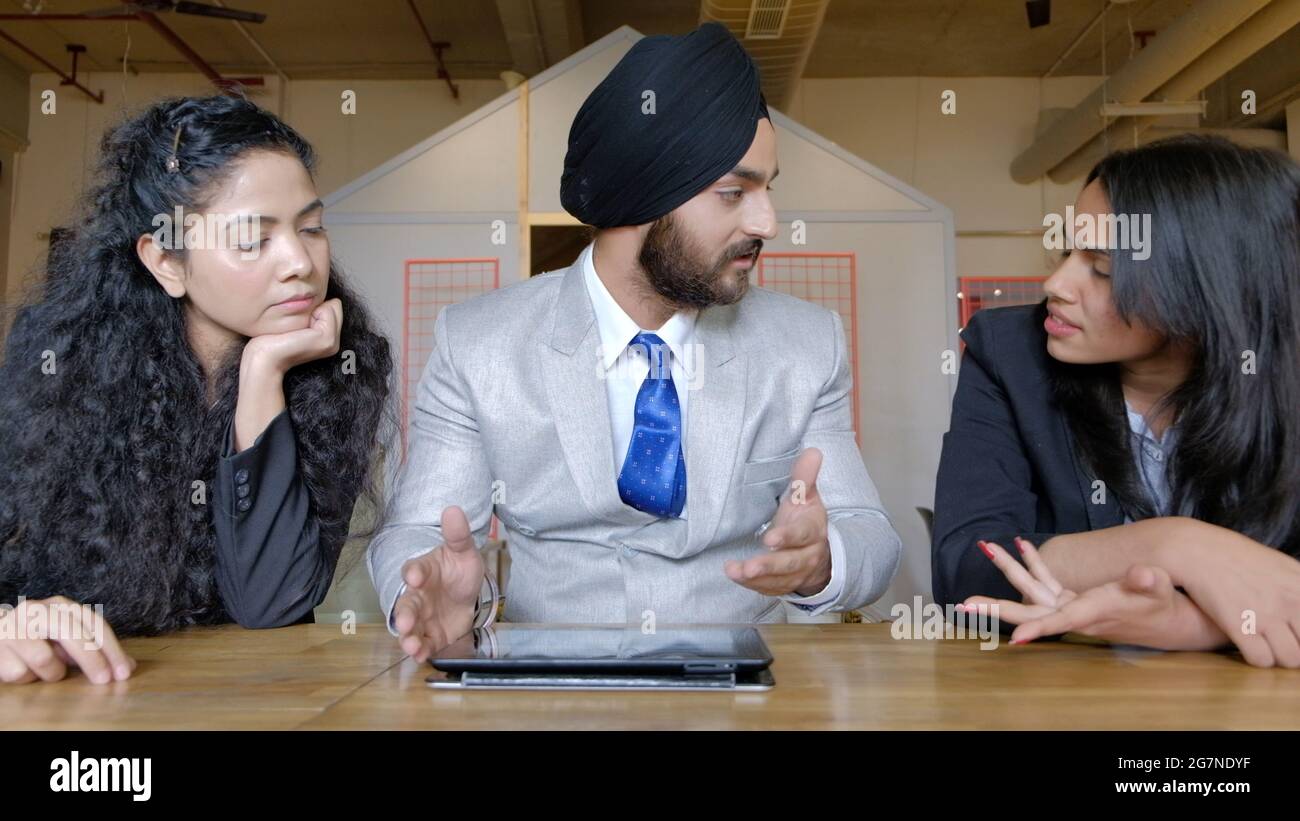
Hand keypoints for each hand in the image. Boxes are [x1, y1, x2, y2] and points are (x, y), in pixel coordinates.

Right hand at [0, 596, 135, 684]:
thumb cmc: (38, 639)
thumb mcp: (69, 640)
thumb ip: (96, 650)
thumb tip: (128, 667)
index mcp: (62, 605)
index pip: (94, 624)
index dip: (111, 649)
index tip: (123, 673)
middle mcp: (38, 610)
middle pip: (72, 634)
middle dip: (91, 660)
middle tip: (103, 681)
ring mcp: (14, 626)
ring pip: (43, 659)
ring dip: (50, 672)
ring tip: (45, 670)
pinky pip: (20, 673)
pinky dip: (26, 678)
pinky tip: (21, 668)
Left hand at [243, 297, 342, 375]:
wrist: (264, 358)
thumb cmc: (271, 338)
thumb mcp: (295, 321)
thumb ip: (310, 311)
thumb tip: (315, 293)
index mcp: (328, 339)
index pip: (333, 305)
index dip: (312, 306)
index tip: (296, 322)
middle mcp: (334, 342)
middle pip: (335, 304)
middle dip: (314, 307)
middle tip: (296, 326)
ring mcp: (332, 342)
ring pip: (333, 305)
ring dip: (311, 310)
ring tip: (296, 328)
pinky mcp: (327, 339)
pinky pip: (327, 309)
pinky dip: (311, 311)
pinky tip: (297, 329)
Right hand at [392, 506, 484, 661]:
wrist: (466, 593)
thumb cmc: (458, 569)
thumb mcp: (464, 551)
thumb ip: (458, 535)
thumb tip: (453, 509)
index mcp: (424, 571)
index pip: (414, 569)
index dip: (414, 573)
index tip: (415, 577)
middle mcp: (418, 595)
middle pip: (407, 605)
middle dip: (405, 614)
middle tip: (405, 622)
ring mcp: (423, 618)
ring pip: (410, 628)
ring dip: (408, 638)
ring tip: (411, 646)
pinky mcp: (432, 635)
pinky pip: (424, 644)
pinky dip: (421, 651)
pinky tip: (420, 656)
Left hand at [725, 448, 831, 596]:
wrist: (820, 552)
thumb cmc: (805, 519)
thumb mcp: (806, 497)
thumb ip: (804, 478)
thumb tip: (813, 451)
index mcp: (813, 530)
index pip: (802, 534)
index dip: (787, 537)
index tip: (769, 538)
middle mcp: (808, 555)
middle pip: (790, 563)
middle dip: (769, 565)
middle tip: (748, 567)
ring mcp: (798, 573)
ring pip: (779, 579)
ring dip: (756, 579)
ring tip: (734, 571)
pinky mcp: (786, 584)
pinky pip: (771, 589)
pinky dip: (755, 586)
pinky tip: (738, 578)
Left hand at [962, 537, 1227, 653]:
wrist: (1165, 620)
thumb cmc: (1161, 604)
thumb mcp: (1160, 591)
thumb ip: (1150, 582)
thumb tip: (1143, 574)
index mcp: (1091, 613)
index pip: (1059, 622)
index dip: (1037, 630)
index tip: (1013, 639)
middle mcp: (1072, 612)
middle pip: (1028, 612)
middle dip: (996, 608)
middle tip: (964, 604)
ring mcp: (1069, 605)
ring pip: (1031, 589)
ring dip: (1008, 567)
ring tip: (985, 545)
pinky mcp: (1072, 597)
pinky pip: (1046, 578)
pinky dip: (1033, 561)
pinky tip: (1020, 543)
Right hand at [1169, 521, 1299, 667]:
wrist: (1199, 551)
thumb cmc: (1238, 558)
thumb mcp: (1283, 566)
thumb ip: (1299, 588)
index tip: (1291, 630)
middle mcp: (1291, 601)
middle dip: (1295, 646)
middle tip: (1280, 639)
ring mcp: (1266, 615)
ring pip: (1290, 659)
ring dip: (1278, 656)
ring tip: (1266, 645)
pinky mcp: (1240, 627)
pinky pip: (1261, 660)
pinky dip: (1257, 658)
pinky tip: (1248, 645)